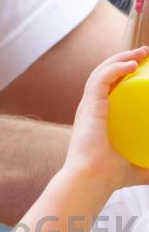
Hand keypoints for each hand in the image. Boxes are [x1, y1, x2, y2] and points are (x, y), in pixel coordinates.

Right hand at [63, 46, 148, 188]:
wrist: (93, 180)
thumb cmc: (110, 176)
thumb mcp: (139, 166)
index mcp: (98, 116)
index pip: (109, 86)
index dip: (124, 72)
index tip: (143, 66)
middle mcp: (91, 107)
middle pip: (105, 74)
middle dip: (125, 58)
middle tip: (146, 53)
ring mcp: (89, 105)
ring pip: (102, 71)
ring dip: (121, 57)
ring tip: (141, 52)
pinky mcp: (89, 106)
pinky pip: (100, 79)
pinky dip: (115, 68)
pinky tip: (131, 64)